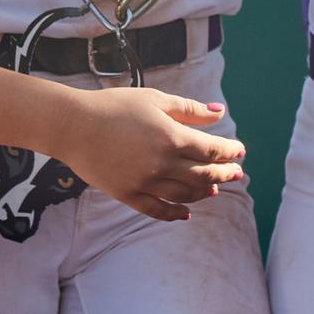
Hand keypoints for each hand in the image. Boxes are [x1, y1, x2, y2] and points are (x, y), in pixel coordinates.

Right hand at [55, 88, 245, 223]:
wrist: (73, 125)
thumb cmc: (115, 106)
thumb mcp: (155, 99)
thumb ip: (190, 109)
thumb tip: (220, 112)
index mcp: (172, 137)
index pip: (212, 149)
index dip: (230, 152)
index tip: (240, 152)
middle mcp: (162, 164)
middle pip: (204, 175)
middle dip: (225, 174)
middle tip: (237, 174)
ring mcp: (145, 183)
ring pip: (185, 194)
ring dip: (203, 192)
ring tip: (214, 189)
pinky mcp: (128, 195)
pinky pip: (158, 210)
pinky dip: (175, 213)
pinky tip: (186, 213)